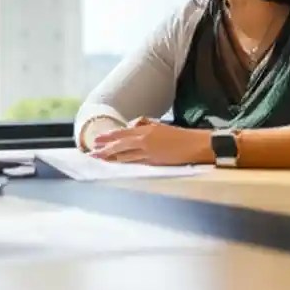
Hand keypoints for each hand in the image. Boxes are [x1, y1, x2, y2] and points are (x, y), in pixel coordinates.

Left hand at [89, 123, 213, 165]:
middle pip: (120, 145)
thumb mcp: (161, 126)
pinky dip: (124, 163)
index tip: (97, 140)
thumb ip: (145, 124)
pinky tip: (116, 164)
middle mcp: (144, 140)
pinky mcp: (153, 162)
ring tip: (100, 159)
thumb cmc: (181, 136)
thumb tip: (133, 124)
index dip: (108, 137)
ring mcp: (148, 152)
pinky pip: (135, 163)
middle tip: (92, 153)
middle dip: (105, 149)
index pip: (122, 133)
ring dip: (111, 158)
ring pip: (125, 156)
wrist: (196, 145)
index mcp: (146, 129)